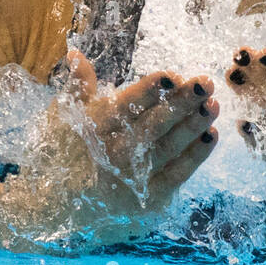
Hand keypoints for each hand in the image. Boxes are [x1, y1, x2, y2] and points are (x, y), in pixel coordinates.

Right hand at [31, 50, 218, 229]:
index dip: (149, 90)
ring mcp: (132, 178)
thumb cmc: (58, 157)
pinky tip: (211, 134)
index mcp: (93, 129)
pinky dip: (196, 156)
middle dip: (181, 103)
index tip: (171, 74)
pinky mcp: (147, 198)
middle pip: (152, 125)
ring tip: (214, 104)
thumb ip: (78, 86)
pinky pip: (177, 175)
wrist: (52, 212)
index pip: (124, 106)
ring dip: (193, 126)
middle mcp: (113, 153)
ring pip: (168, 148)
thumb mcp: (62, 119)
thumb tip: (76, 52)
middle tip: (205, 83)